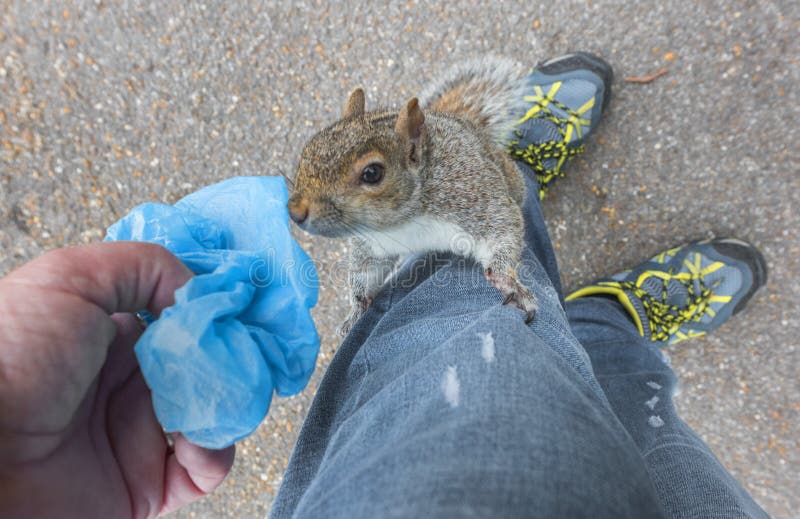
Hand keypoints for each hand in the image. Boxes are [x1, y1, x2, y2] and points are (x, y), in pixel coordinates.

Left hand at [0, 243, 234, 517]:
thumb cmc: (9, 360)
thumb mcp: (68, 279)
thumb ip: (142, 265)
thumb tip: (199, 291)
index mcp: (111, 336)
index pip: (183, 317)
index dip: (215, 309)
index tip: (238, 304)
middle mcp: (129, 383)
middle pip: (206, 362)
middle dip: (230, 352)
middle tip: (239, 347)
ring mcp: (140, 432)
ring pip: (214, 409)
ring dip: (229, 397)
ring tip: (219, 390)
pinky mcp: (149, 482)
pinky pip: (207, 465)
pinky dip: (217, 448)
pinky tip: (198, 433)